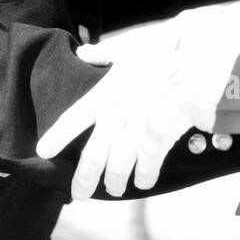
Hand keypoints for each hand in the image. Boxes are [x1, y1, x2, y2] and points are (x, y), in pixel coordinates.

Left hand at [35, 4, 239, 199]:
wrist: (195, 52)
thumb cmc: (163, 47)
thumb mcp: (129, 47)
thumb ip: (105, 53)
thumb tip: (84, 52)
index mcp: (105, 91)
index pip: (75, 117)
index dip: (58, 136)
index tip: (44, 151)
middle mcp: (115, 112)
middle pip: (93, 154)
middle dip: (84, 178)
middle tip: (78, 193)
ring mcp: (136, 126)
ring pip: (117, 165)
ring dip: (114, 181)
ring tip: (113, 189)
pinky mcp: (160, 134)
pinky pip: (147, 163)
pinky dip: (145, 175)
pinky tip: (143, 182)